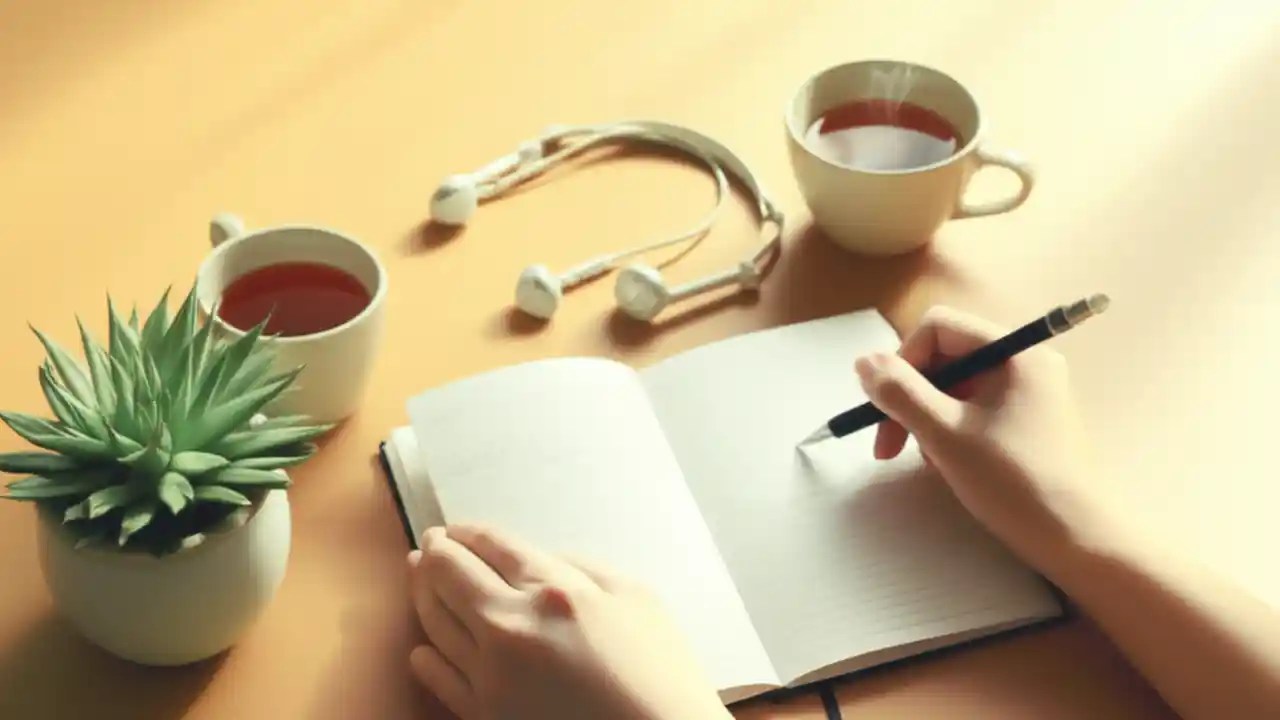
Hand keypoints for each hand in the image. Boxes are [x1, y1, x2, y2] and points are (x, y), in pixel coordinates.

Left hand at [406, 525, 731, 719]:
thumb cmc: (660, 675)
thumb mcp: (636, 597)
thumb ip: (583, 567)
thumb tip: (540, 558)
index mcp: (555, 591)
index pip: (491, 545)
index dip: (466, 532)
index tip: (456, 529)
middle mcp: (513, 627)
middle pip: (449, 575)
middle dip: (434, 553)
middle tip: (429, 544)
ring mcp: (493, 676)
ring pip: (435, 621)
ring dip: (421, 592)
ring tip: (419, 577)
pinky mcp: (486, 715)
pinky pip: (438, 678)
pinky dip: (425, 655)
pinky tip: (424, 646)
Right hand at [855, 305, 1107, 575]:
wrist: (1075, 537)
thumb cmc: (1013, 482)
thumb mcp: (944, 434)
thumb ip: (900, 392)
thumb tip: (863, 362)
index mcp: (1014, 352)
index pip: (938, 328)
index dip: (903, 362)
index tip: (885, 408)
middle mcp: (1026, 362)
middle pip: (945, 357)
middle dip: (911, 397)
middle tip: (890, 445)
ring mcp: (1030, 391)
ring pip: (956, 386)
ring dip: (928, 418)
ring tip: (930, 461)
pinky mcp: (1029, 420)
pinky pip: (975, 408)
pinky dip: (951, 430)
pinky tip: (951, 464)